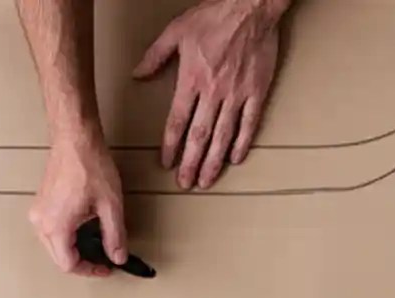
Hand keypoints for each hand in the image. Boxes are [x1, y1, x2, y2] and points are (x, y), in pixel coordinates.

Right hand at [28, 133, 127, 275]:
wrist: (75, 138)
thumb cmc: (90, 165)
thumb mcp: (110, 205)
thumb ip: (114, 236)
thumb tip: (117, 257)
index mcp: (56, 227)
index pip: (69, 264)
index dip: (90, 270)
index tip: (106, 267)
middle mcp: (41, 222)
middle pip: (59, 257)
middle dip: (82, 261)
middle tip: (104, 259)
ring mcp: (38, 211)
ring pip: (54, 244)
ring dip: (74, 248)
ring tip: (97, 242)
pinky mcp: (40, 202)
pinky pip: (51, 228)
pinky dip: (68, 235)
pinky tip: (85, 226)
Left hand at [133, 0, 289, 189]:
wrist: (251, 6)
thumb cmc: (214, 16)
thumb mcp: (177, 30)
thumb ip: (155, 55)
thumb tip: (137, 74)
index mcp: (191, 79)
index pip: (178, 121)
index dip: (171, 145)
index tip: (167, 163)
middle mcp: (213, 92)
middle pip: (199, 136)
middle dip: (191, 162)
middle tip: (185, 183)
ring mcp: (237, 94)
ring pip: (223, 135)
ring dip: (214, 161)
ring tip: (206, 180)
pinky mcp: (257, 92)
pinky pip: (249, 123)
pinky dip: (242, 143)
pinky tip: (236, 159)